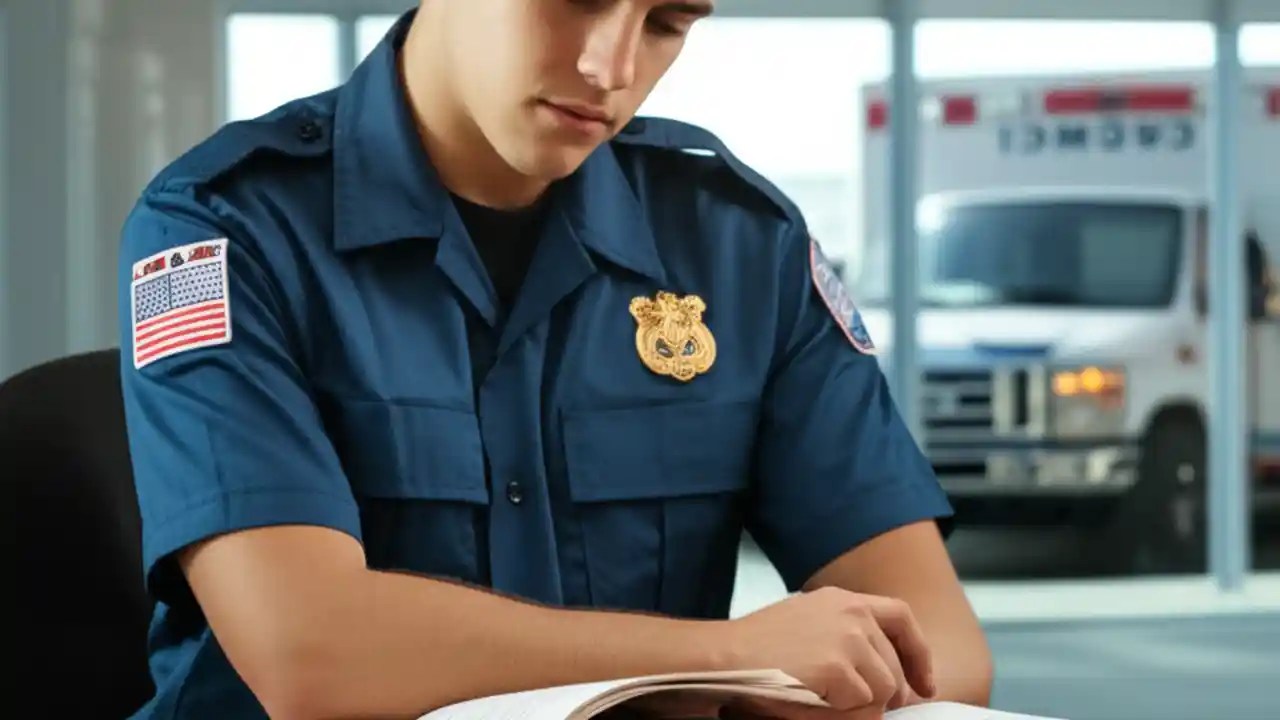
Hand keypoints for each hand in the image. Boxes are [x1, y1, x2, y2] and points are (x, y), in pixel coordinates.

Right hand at [718, 587, 934, 714]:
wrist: (722, 658)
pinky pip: (864, 707)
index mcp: (841, 599)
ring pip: (884, 691)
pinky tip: (812, 702)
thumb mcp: (807, 627)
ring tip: (819, 700)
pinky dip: (842, 715)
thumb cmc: (755, 652)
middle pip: (893, 666)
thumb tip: (890, 682)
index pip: (900, 617)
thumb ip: (847, 639)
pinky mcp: (838, 665)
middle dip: (885, 696)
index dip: (918, 654)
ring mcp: (847, 637)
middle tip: (854, 707)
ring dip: (858, 706)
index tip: (923, 684)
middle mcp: (851, 612)